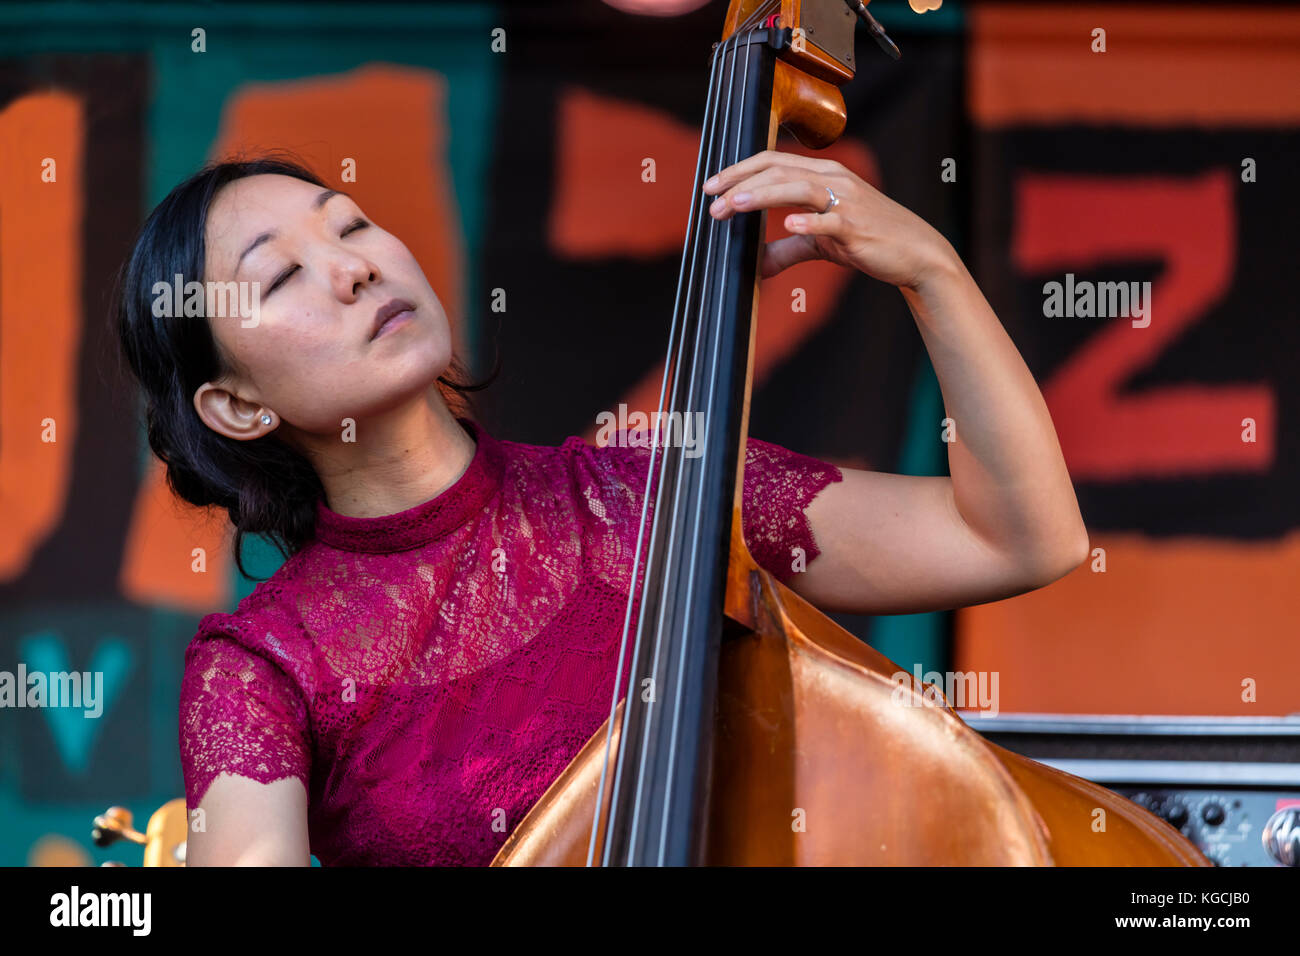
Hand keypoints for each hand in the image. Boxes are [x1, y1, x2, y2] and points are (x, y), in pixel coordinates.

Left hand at [704, 149, 957, 289]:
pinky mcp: (857, 227)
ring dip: (762, 195)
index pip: (773, 162)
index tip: (711, 187)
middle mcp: (833, 179)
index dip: (739, 171)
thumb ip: (788, 249)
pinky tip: (788, 225)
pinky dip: (808, 221)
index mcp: (823, 174)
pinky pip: (830, 221)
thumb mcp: (821, 242)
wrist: (914, 253)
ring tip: (734, 205)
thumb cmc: (867, 240)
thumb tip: (755, 266)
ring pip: (798, 187)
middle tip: (711, 201)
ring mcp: (846, 201)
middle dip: (740, 183)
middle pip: (779, 170)